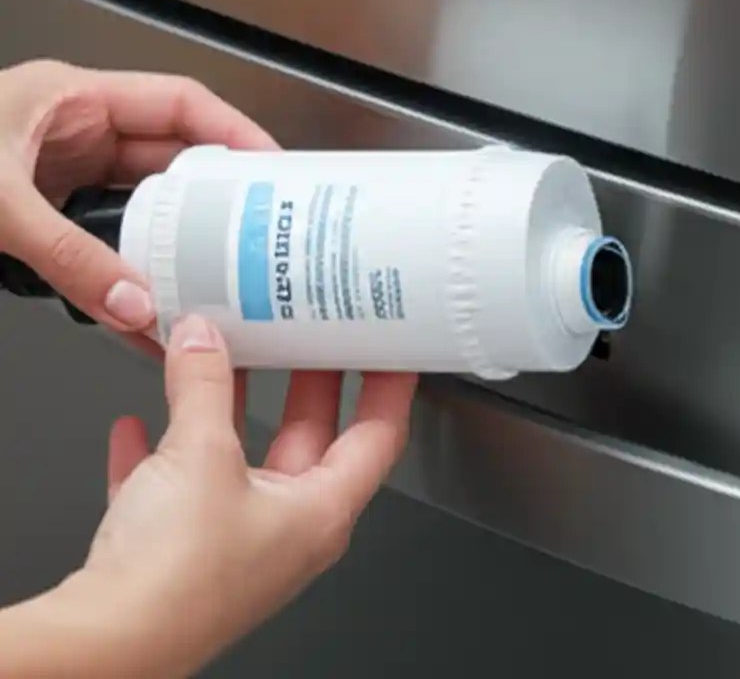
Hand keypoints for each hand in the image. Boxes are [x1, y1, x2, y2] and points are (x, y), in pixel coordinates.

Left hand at [0, 59, 277, 333]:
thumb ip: (66, 255)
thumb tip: (133, 302)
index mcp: (72, 99)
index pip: (180, 104)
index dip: (235, 133)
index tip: (272, 171)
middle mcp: (73, 133)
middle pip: (171, 164)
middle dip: (212, 202)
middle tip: (254, 234)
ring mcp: (60, 174)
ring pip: (142, 210)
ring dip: (173, 245)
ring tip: (210, 277)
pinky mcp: (45, 214)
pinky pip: (104, 244)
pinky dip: (129, 273)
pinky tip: (148, 303)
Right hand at [70, 315, 415, 676]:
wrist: (108, 644)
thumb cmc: (178, 577)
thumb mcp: (201, 455)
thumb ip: (204, 387)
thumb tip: (203, 340)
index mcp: (322, 512)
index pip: (379, 436)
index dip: (390, 386)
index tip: (394, 347)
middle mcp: (289, 531)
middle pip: (311, 439)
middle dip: (308, 382)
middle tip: (309, 332)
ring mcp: (235, 545)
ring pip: (241, 460)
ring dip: (229, 410)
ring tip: (226, 359)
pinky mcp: (180, 557)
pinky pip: (178, 489)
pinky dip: (163, 452)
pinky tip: (141, 423)